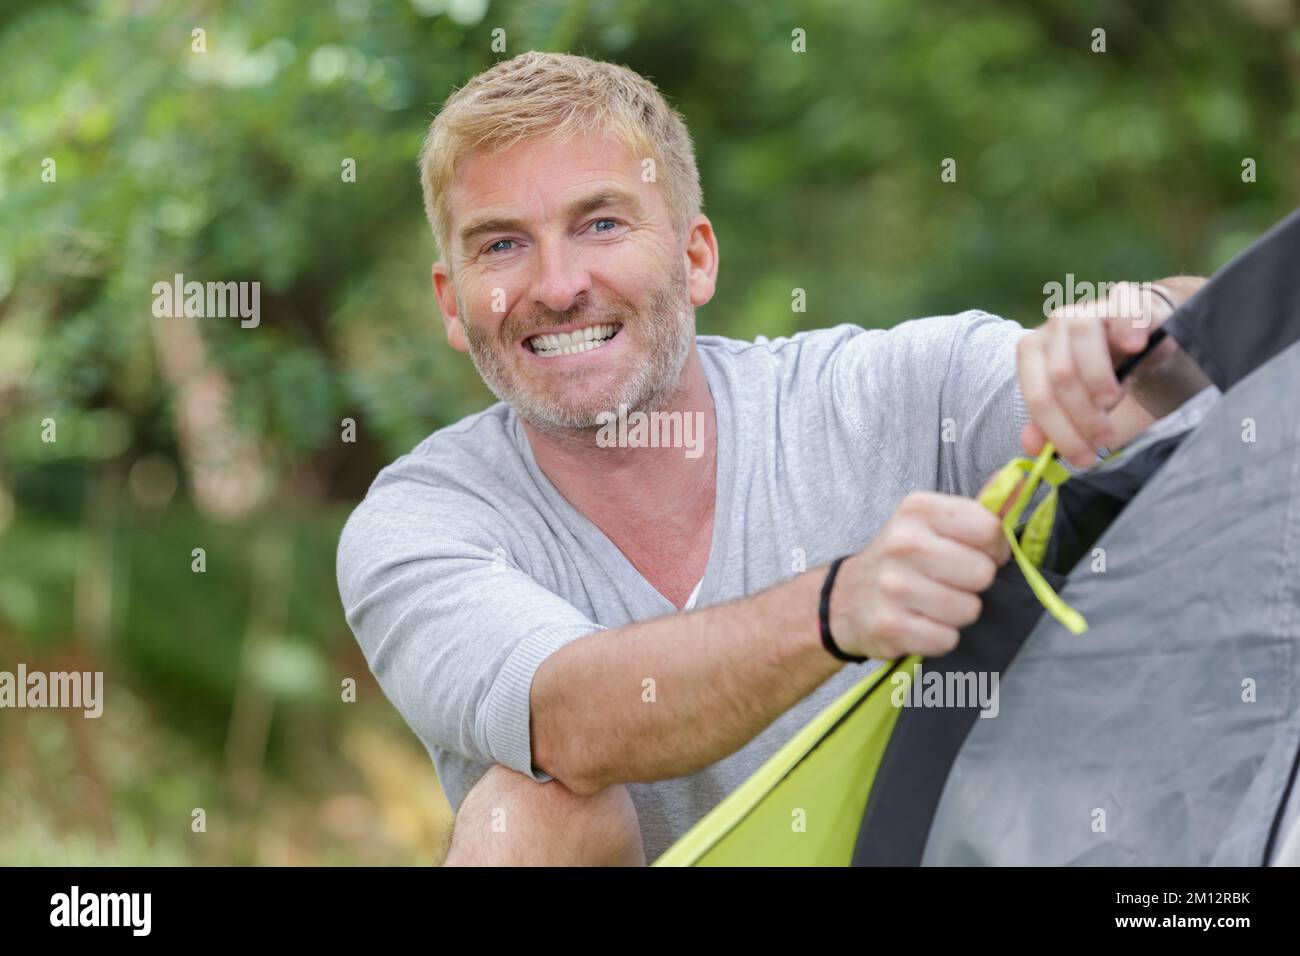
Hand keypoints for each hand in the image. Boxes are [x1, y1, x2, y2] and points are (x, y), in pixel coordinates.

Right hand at [828, 492, 1010, 658]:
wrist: (846, 598)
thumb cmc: (902, 558)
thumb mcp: (933, 522)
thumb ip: (981, 506)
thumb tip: (1020, 481)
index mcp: (917, 509)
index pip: (990, 530)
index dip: (993, 548)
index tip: (975, 553)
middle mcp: (902, 543)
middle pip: (982, 573)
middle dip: (974, 583)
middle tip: (950, 580)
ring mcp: (893, 586)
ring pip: (968, 609)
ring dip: (958, 612)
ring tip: (933, 602)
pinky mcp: (890, 625)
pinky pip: (947, 639)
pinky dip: (940, 636)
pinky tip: (920, 622)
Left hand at [1017, 277, 1204, 466]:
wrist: (1140, 339)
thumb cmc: (1102, 375)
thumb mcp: (1076, 404)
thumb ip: (1053, 423)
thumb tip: (1033, 447)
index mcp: (1032, 352)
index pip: (1037, 396)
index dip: (1059, 432)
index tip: (1084, 458)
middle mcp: (1054, 327)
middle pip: (1060, 374)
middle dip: (1082, 414)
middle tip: (1103, 438)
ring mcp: (1088, 309)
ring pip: (1083, 339)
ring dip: (1099, 378)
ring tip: (1112, 401)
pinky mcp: (1124, 298)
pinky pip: (1122, 307)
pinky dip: (1127, 327)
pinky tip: (1136, 347)